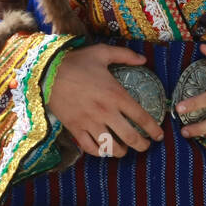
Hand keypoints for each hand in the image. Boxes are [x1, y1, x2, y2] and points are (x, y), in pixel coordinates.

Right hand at [46, 44, 160, 156]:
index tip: (159, 136)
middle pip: (130, 137)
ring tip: (124, 150)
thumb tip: (143, 60)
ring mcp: (89, 122)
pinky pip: (89, 147)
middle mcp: (106, 111)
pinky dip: (99, 152)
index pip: (141, 117)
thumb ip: (125, 55)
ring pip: (110, 146)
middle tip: (145, 146)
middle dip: (141, 145)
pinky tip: (103, 150)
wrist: (46, 72)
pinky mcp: (75, 128)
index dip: (153, 129)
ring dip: (120, 151)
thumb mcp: (102, 52)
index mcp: (116, 94)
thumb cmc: (76, 62)